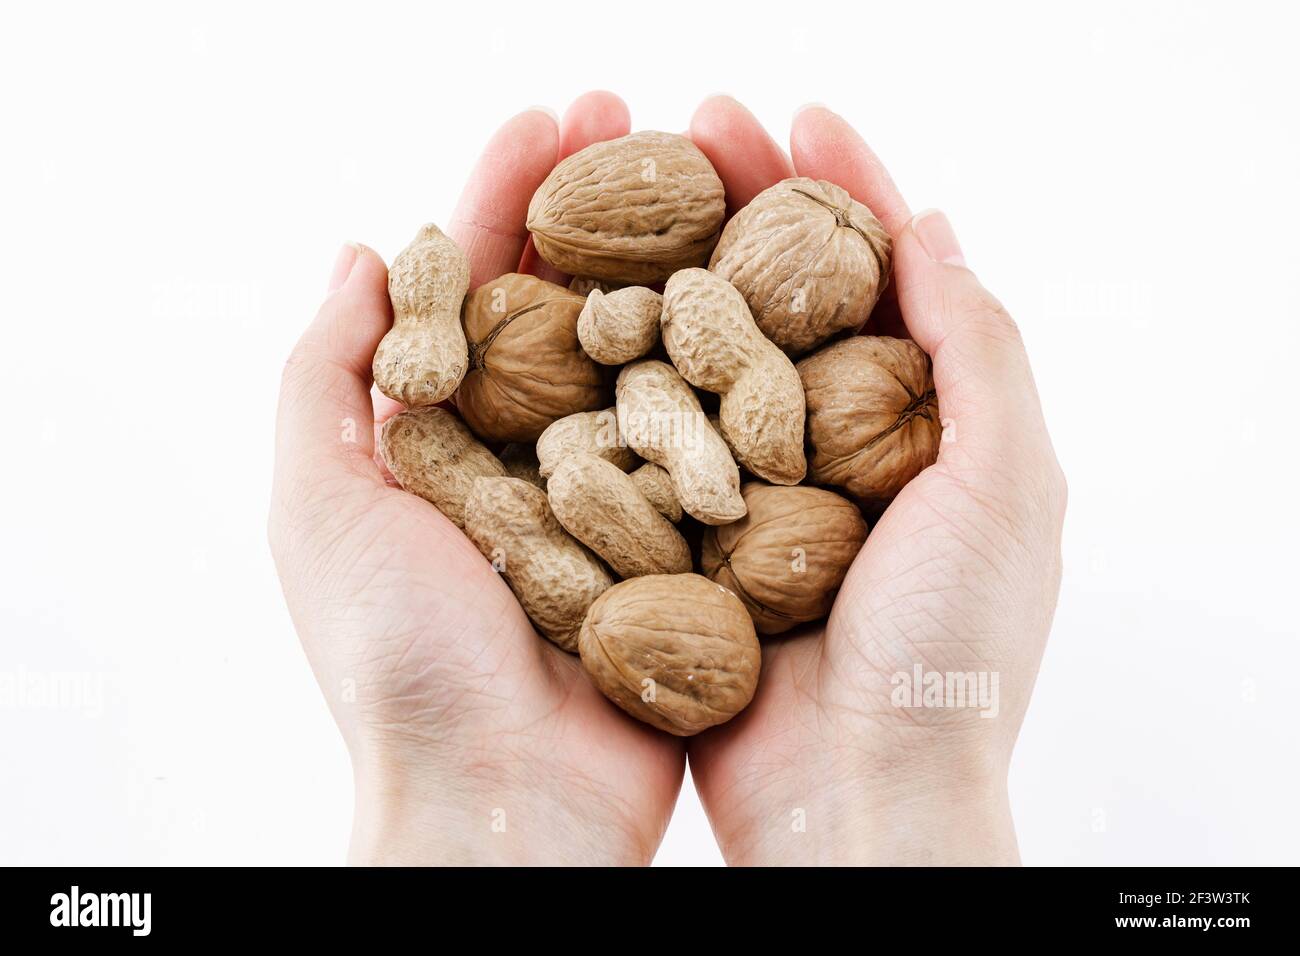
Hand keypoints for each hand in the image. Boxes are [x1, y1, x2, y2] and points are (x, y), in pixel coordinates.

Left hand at [269, 93, 684, 865]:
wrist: (506, 797)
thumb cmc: (398, 665)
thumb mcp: (323, 509)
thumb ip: (324, 377)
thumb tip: (363, 253)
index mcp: (446, 432)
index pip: (476, 282)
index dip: (510, 192)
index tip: (553, 116)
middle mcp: (536, 448)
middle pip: (575, 296)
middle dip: (611, 199)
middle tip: (659, 111)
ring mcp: (617, 487)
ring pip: (655, 350)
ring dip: (685, 258)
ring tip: (728, 172)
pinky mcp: (684, 535)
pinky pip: (714, 434)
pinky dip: (738, 362)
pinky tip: (773, 293)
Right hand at [685, 97, 1066, 864]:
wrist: (856, 795)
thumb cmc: (949, 650)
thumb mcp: (1006, 484)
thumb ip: (978, 348)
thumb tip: (930, 221)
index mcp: (923, 421)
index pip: (882, 274)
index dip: (842, 186)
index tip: (794, 115)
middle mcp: (833, 440)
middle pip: (784, 290)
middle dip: (742, 199)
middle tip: (690, 119)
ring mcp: (755, 482)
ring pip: (709, 347)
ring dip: (673, 261)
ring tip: (624, 184)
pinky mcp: (688, 530)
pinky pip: (652, 429)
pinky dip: (622, 365)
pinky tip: (582, 305)